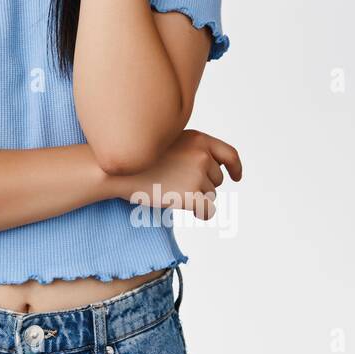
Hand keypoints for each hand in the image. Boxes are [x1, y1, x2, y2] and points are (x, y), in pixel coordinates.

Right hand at [113, 130, 242, 220]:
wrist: (118, 169)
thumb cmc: (138, 158)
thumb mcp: (167, 142)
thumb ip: (191, 150)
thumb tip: (209, 169)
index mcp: (198, 139)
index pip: (229, 154)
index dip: (235, 167)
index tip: (236, 177)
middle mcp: (202, 154)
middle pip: (217, 179)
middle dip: (202, 185)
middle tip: (176, 183)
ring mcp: (198, 174)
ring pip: (210, 195)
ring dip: (196, 197)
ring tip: (171, 190)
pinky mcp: (192, 194)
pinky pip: (208, 210)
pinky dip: (201, 214)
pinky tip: (188, 211)